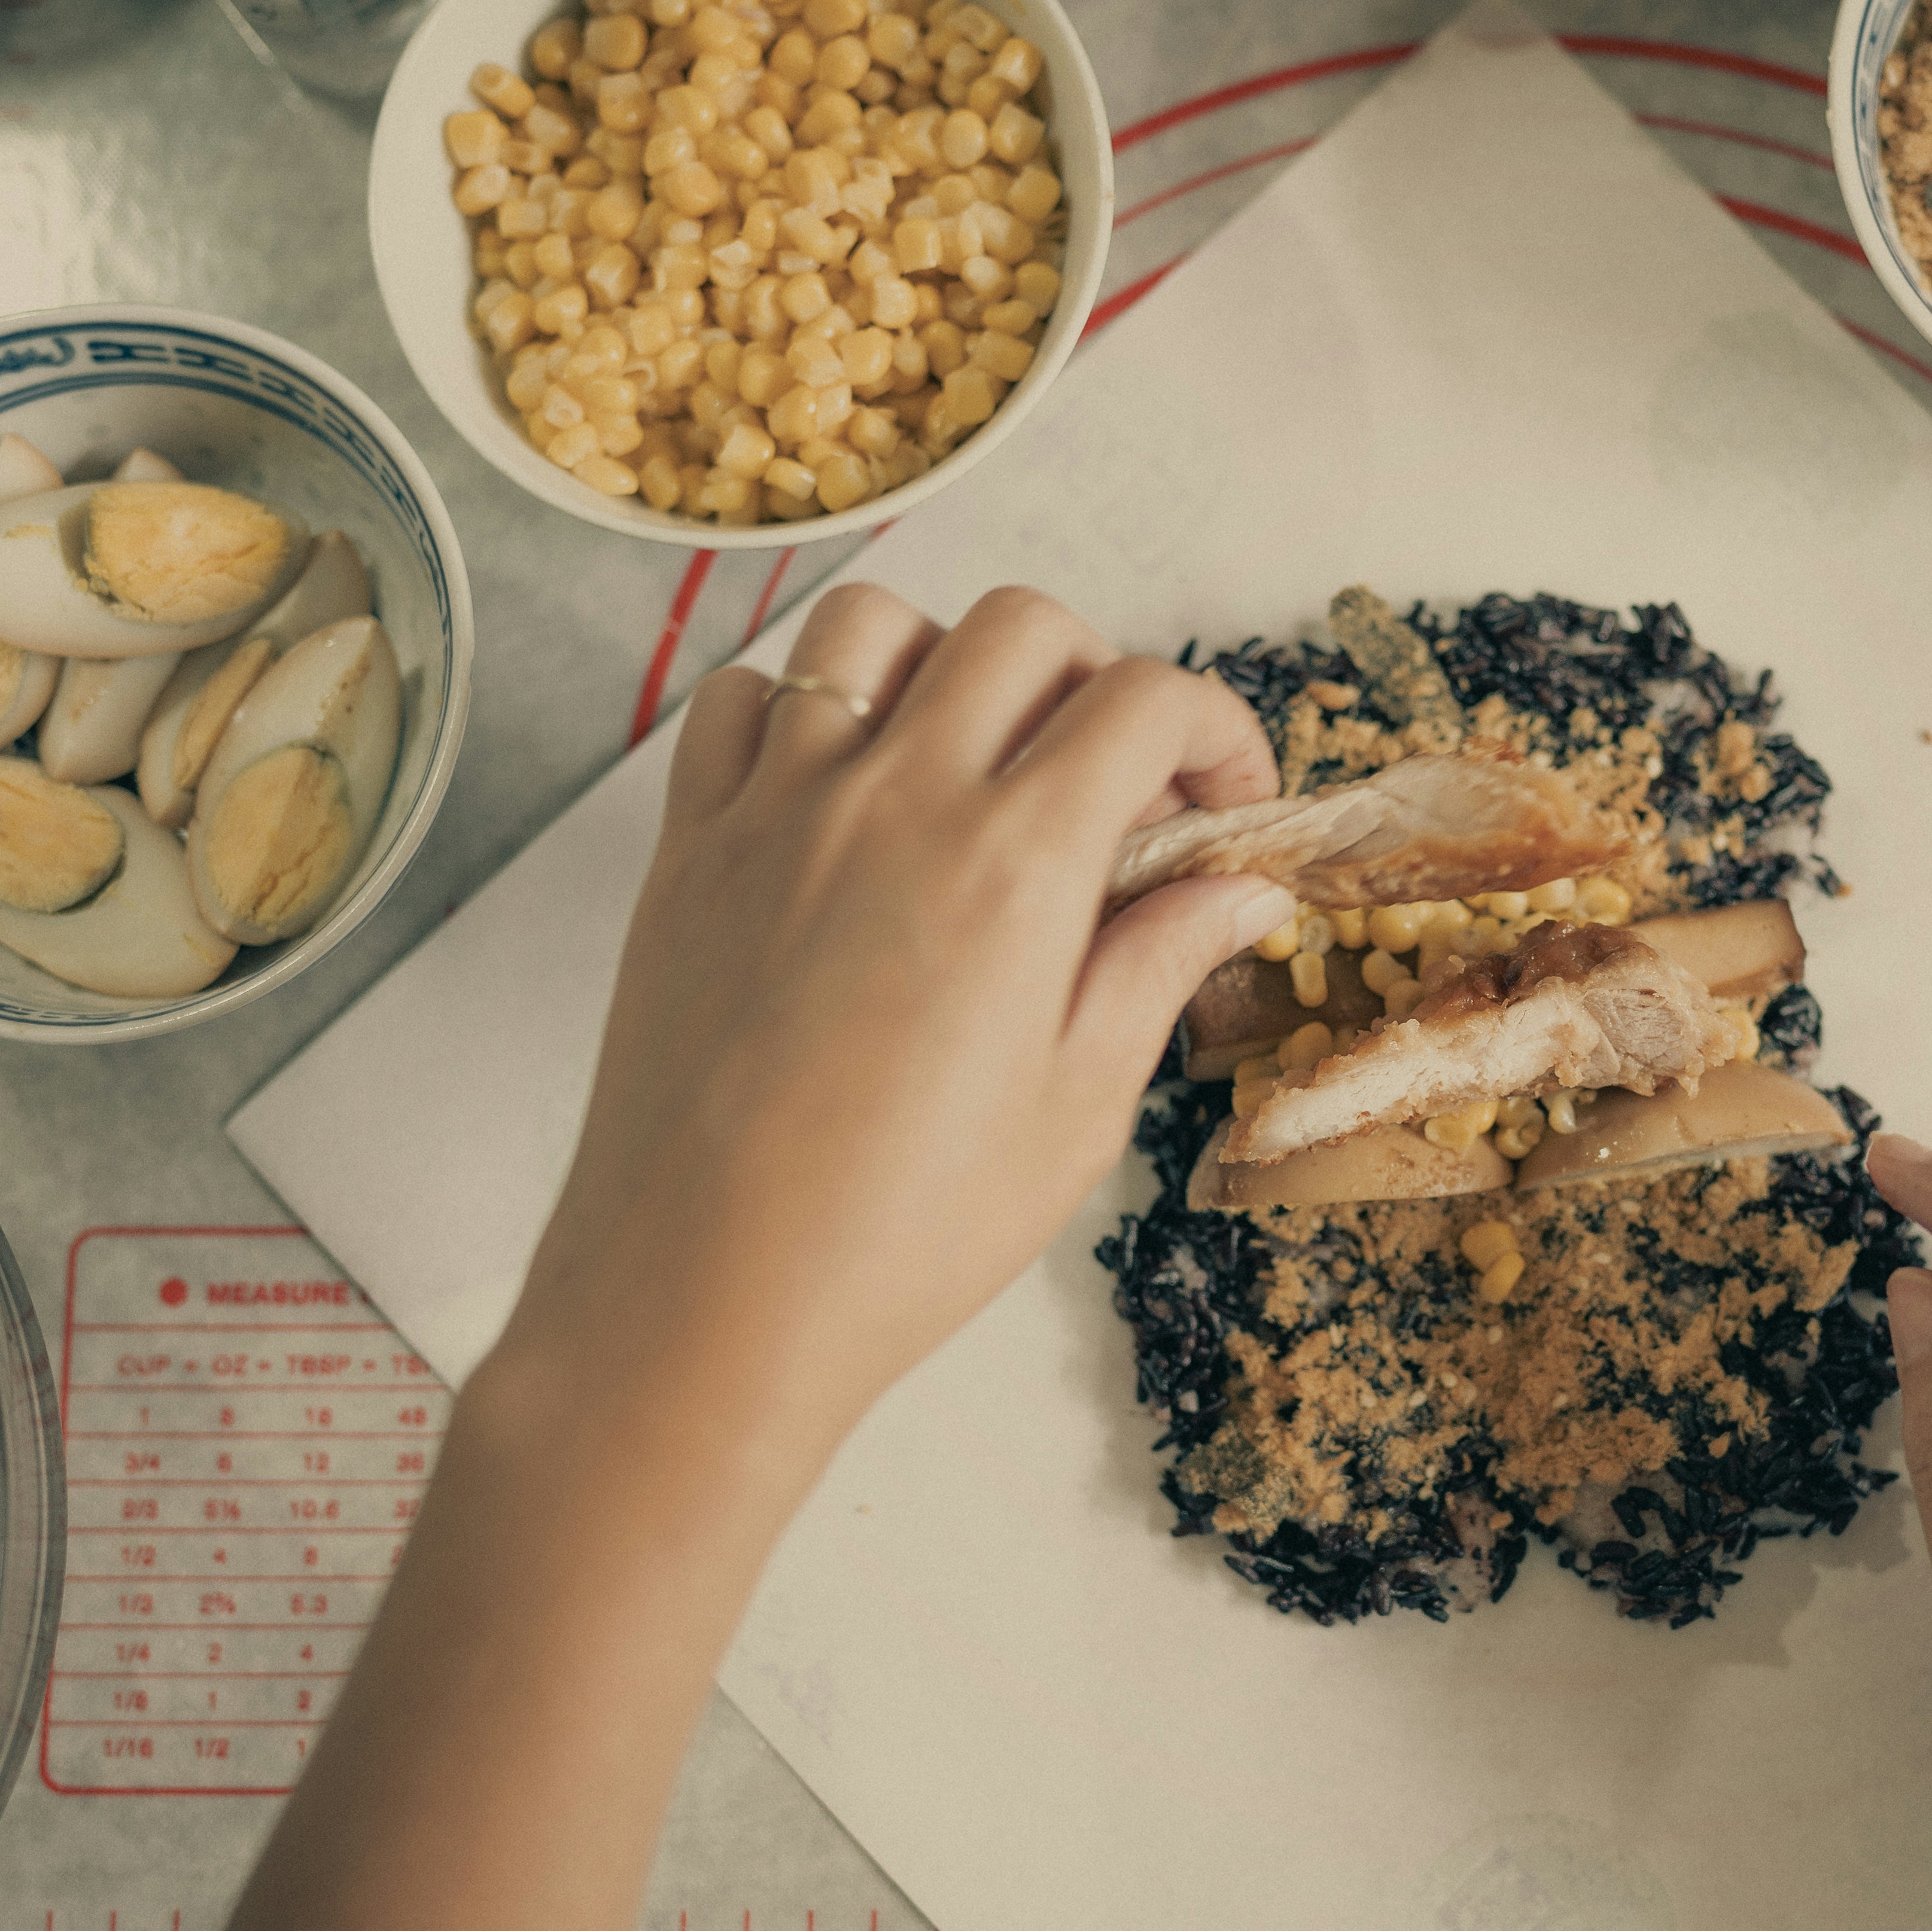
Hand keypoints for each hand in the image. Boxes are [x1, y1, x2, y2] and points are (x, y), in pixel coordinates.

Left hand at [483, 582, 1289, 1491]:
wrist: (704, 1304)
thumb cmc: (900, 1234)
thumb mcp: (1075, 1110)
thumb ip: (1158, 967)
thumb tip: (1241, 890)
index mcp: (1015, 866)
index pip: (1143, 701)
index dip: (1214, 730)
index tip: (1225, 801)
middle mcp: (895, 800)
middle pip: (1020, 627)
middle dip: (1096, 676)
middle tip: (1113, 782)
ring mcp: (778, 810)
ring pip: (875, 627)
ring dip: (950, 663)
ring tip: (976, 758)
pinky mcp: (690, 848)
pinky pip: (742, 699)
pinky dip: (803, 704)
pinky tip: (844, 787)